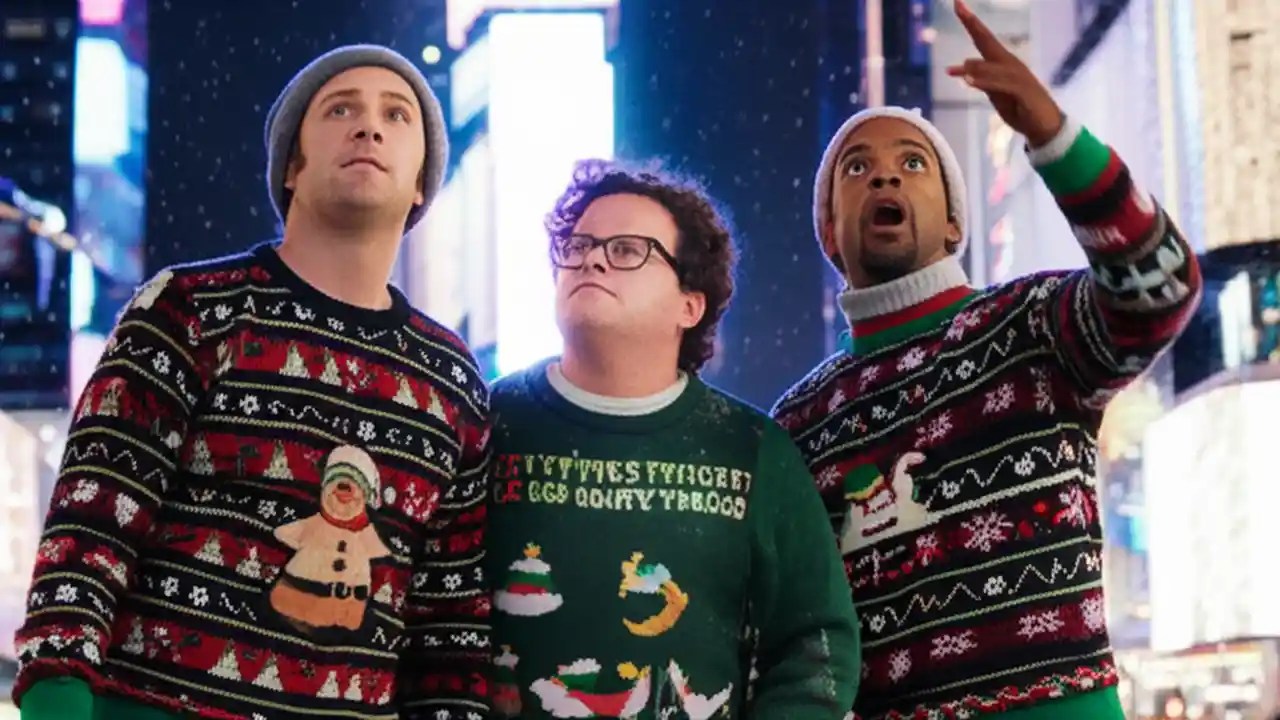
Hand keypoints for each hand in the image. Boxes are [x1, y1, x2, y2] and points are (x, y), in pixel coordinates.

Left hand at [946, 0, 1062, 147]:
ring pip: (990, 67)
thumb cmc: (1021, 108)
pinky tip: (969, 82)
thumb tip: (966, 66)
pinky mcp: (1022, 91)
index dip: (971, 22)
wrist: (1045, 125)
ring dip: (972, 67)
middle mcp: (1010, 64)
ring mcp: (1017, 76)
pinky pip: (1000, 85)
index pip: (983, 39)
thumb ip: (983, 79)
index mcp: (1002, 63)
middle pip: (987, 41)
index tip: (957, 4)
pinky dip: (985, 83)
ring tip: (952, 70)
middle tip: (957, 5)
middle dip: (973, 24)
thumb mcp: (996, 94)